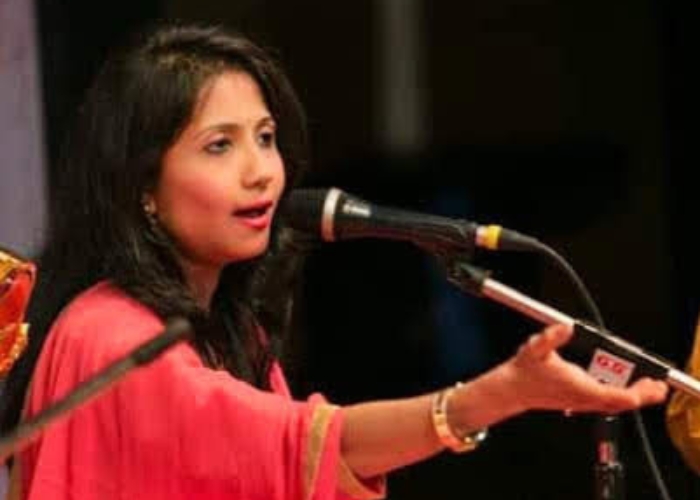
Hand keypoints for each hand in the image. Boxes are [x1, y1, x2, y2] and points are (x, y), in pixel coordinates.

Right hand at [502, 324, 667, 413]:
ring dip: (633, 396)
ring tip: (647, 384)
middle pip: (621, 403)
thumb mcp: (535, 348)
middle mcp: (583, 398)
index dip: (638, 393)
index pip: (616, 397)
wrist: (512, 388)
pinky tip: (623, 385)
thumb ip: (550, 337)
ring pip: (615, 405)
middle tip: (657, 385)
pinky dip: (620, 396)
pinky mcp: (579, 400)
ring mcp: (582, 401)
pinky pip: (606, 402)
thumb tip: (566, 327)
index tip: (651, 384)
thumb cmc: (524, 371)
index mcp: (579, 387)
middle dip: (642, 395)